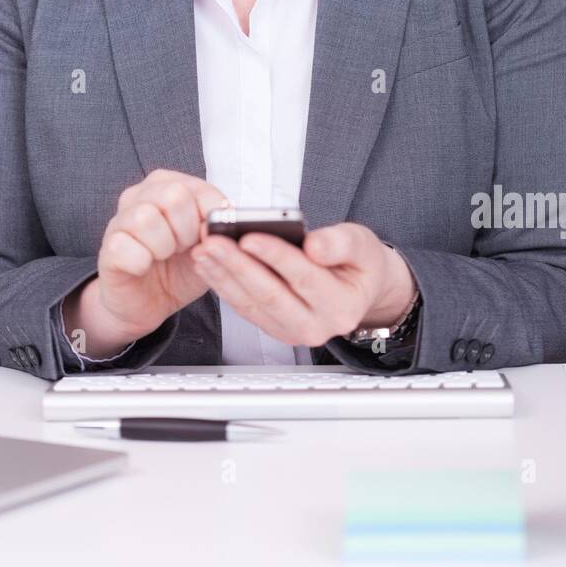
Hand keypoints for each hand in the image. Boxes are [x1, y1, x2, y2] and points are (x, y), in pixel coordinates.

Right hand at [89, 169, 230, 340]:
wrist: (148, 304)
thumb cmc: (177, 268)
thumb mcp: (207, 244)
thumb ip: (216, 226)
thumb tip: (220, 219)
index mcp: (167, 185)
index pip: (197, 187)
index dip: (208, 216)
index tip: (203, 235)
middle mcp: (140, 195)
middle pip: (173, 195)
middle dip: (186, 230)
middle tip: (181, 248)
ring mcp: (119, 220)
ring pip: (147, 218)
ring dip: (164, 247)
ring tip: (162, 257)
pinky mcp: (108, 247)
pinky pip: (127, 247)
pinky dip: (142, 263)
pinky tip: (143, 268)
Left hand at [189, 222, 417, 347]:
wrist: (359, 288)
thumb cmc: (359, 262)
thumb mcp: (362, 244)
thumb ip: (341, 244)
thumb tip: (315, 246)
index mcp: (341, 306)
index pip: (303, 277)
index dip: (275, 256)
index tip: (249, 236)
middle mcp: (316, 326)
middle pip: (270, 294)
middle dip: (238, 266)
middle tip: (213, 241)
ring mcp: (291, 331)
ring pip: (251, 303)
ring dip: (223, 275)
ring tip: (203, 249)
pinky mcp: (273, 327)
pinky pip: (243, 307)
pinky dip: (222, 284)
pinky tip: (207, 264)